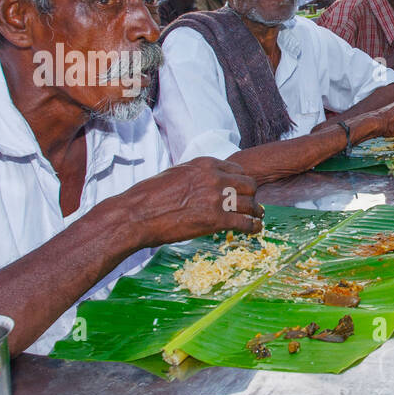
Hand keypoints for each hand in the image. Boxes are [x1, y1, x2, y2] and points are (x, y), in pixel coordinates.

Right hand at [119, 157, 261, 247]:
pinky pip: (245, 223)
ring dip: (255, 212)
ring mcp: (217, 199)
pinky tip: (254, 230)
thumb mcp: (176, 174)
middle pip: (249, 185)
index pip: (238, 170)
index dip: (242, 182)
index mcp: (205, 164)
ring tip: (257, 217)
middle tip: (251, 205)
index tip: (242, 190)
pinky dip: (253, 227)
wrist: (136, 215)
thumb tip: (207, 182)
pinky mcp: (216, 220)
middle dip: (251, 195)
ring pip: (251, 204)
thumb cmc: (149, 196)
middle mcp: (215, 178)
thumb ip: (197, 175)